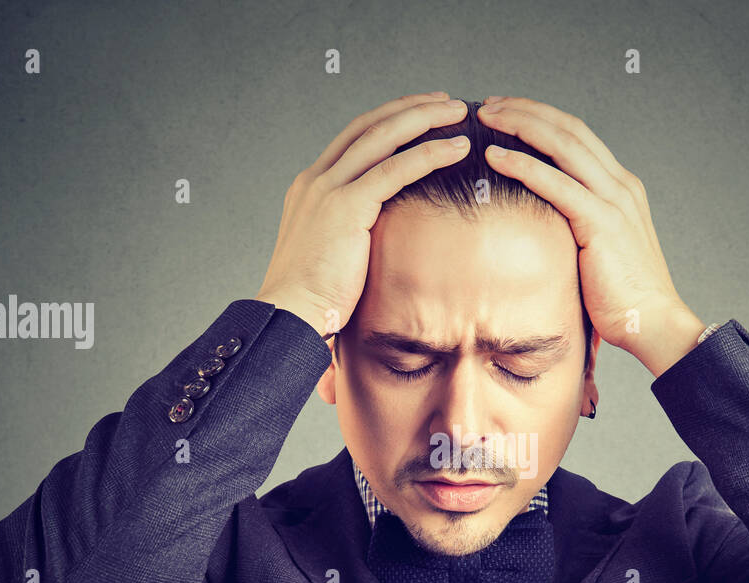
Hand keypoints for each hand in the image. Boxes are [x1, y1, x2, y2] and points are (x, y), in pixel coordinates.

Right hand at [255, 93, 471, 337]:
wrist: (289, 314)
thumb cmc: (312, 298)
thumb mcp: (330, 254)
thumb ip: (350, 233)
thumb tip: (380, 239)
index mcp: (310, 187)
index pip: (354, 137)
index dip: (389, 120)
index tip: (420, 112)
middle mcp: (316, 180)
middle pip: (369, 126)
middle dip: (411, 108)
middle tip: (447, 102)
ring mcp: (328, 190)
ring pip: (383, 137)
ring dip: (425, 120)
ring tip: (459, 114)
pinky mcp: (345, 207)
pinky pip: (395, 170)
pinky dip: (429, 154)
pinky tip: (456, 148)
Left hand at [477, 96, 706, 376]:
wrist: (652, 322)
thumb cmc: (621, 297)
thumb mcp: (598, 250)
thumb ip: (577, 227)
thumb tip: (541, 224)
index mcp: (621, 188)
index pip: (578, 136)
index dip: (542, 118)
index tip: (509, 112)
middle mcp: (620, 185)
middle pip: (569, 129)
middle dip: (527, 111)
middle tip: (490, 105)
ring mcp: (614, 201)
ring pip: (562, 145)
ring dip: (521, 126)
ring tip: (488, 118)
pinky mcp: (601, 223)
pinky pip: (556, 183)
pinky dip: (523, 165)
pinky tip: (495, 156)